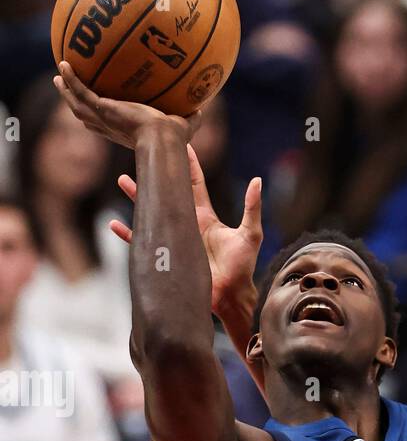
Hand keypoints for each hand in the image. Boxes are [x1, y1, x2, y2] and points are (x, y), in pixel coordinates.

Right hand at [54, 60, 199, 150]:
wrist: (163, 140)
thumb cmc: (175, 140)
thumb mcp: (185, 125)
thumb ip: (192, 117)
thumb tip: (203, 107)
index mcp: (124, 131)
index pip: (106, 125)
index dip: (99, 118)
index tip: (97, 107)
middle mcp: (110, 127)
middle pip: (85, 116)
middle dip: (75, 103)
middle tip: (67, 89)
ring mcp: (104, 119)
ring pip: (77, 105)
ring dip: (66, 91)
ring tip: (58, 77)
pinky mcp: (102, 109)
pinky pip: (81, 92)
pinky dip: (71, 79)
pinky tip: (63, 65)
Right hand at [112, 145, 261, 314]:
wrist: (231, 296)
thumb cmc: (243, 267)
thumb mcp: (250, 234)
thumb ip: (252, 207)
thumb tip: (257, 179)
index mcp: (205, 216)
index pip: (194, 184)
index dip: (187, 164)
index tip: (178, 144)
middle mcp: (187, 224)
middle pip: (167, 194)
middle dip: (155, 176)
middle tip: (142, 156)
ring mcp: (175, 239)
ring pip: (152, 213)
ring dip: (137, 198)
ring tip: (123, 181)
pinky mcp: (167, 256)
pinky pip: (143, 243)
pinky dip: (129, 234)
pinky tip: (115, 225)